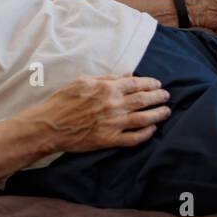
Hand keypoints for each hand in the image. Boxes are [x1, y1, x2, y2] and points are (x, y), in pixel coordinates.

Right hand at [23, 74, 170, 153]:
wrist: (50, 126)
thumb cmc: (63, 101)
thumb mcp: (83, 81)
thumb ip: (107, 78)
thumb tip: (127, 75)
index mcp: (107, 88)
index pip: (136, 84)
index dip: (150, 83)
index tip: (158, 84)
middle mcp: (113, 105)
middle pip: (143, 100)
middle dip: (158, 97)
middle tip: (167, 96)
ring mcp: (113, 124)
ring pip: (143, 119)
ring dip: (158, 114)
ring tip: (166, 111)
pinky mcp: (109, 140)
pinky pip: (133, 138)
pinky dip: (146, 134)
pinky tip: (152, 130)